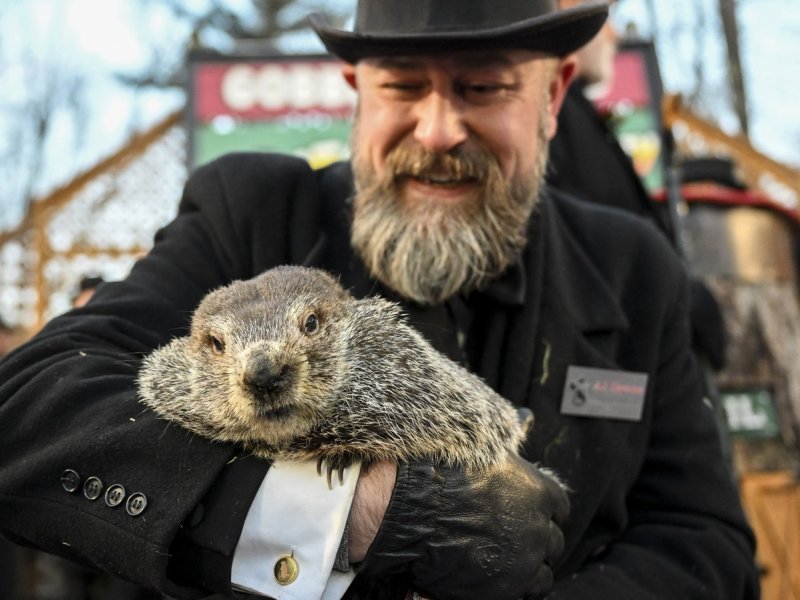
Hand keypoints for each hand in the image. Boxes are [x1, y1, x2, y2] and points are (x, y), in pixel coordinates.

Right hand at [359, 456, 568, 599]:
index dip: (546, 511)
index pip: (560, 507)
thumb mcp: (482, 450)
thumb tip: (524, 423)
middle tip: (514, 539)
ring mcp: (523, 560)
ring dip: (529, 568)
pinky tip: (494, 578)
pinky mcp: (503, 587)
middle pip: (553, 541)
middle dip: (536, 540)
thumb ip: (509, 451)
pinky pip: (522, 594)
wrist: (408, 507)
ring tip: (506, 563)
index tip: (533, 515)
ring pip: (543, 573)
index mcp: (538, 491)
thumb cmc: (440, 472)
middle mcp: (537, 527)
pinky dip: (513, 587)